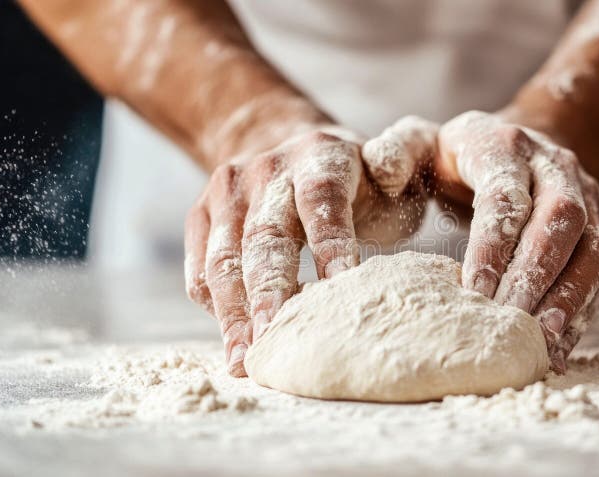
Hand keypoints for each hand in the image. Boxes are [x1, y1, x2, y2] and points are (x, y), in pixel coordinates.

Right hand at [185, 124, 434, 376]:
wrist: (279, 141)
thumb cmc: (350, 178)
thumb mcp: (385, 168)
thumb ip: (398, 166)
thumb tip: (390, 179)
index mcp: (319, 157)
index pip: (323, 202)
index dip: (331, 247)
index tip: (340, 294)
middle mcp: (268, 171)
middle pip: (265, 237)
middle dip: (269, 294)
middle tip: (276, 343)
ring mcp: (227, 192)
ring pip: (224, 259)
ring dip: (234, 314)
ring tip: (246, 361)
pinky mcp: (200, 214)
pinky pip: (201, 268)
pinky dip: (215, 306)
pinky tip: (234, 339)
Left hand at [389, 111, 598, 372]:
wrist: (516, 148)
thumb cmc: (456, 155)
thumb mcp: (419, 140)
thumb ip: (394, 150)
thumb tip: (384, 174)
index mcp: (506, 144)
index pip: (506, 196)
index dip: (493, 246)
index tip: (472, 292)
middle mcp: (556, 167)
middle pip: (559, 221)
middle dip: (535, 276)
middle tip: (508, 323)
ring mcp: (587, 198)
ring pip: (592, 249)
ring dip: (568, 298)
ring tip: (540, 342)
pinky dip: (581, 311)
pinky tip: (557, 345)